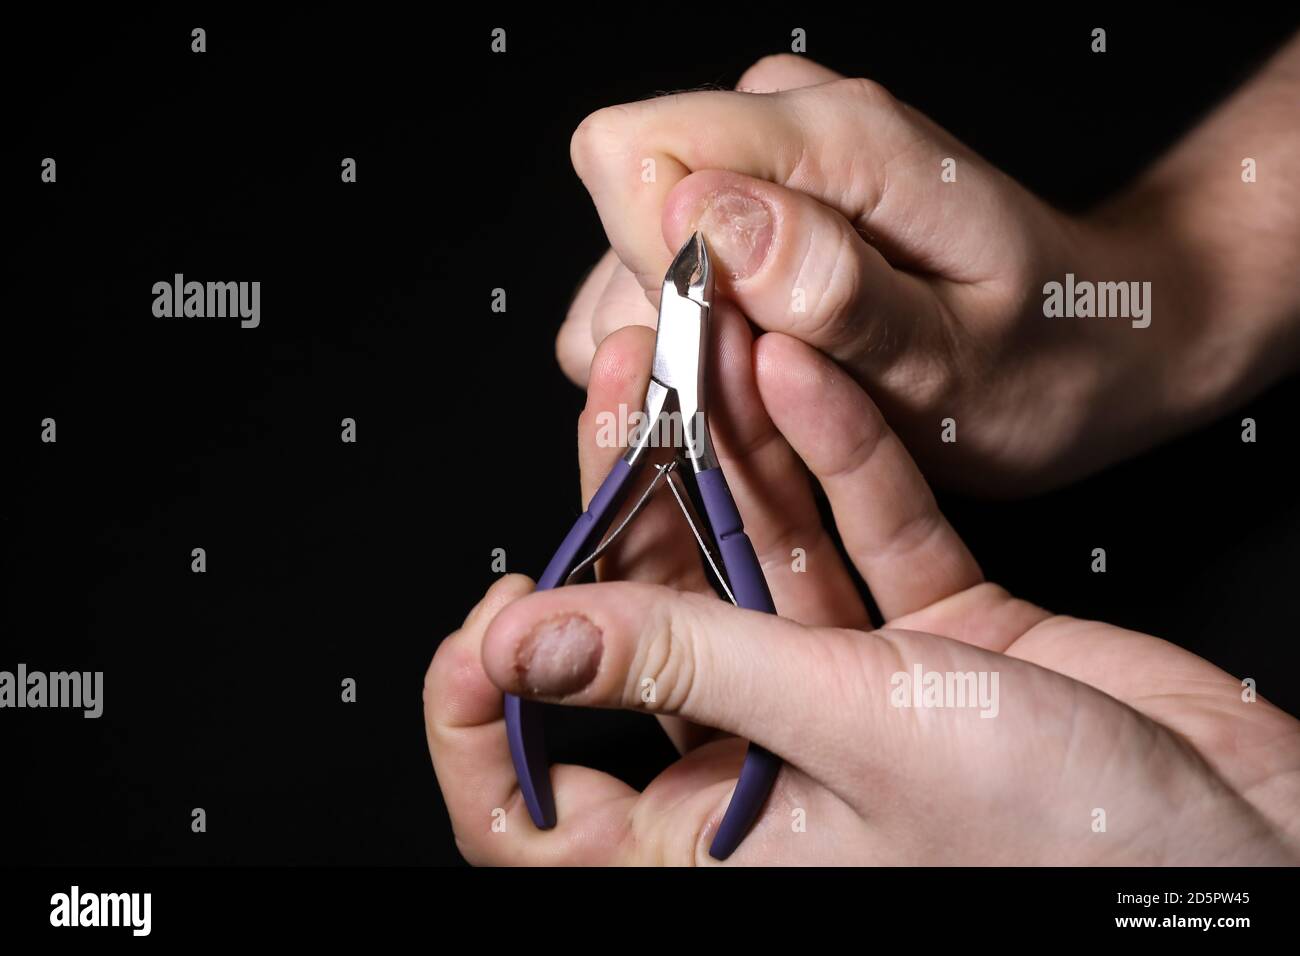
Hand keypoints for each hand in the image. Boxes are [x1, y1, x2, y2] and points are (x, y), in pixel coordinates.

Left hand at [425, 324, 1299, 863]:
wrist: (1248, 840)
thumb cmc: (1066, 844)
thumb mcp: (852, 740)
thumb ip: (689, 668)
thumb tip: (523, 644)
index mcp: (721, 839)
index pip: (543, 804)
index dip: (487, 715)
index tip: (484, 617)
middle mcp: (770, 768)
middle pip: (653, 623)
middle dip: (629, 500)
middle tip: (613, 388)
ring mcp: (850, 694)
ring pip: (757, 558)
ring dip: (731, 450)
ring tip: (696, 342)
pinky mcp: (933, 637)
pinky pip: (866, 535)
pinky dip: (841, 458)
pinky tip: (802, 375)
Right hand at [558, 47, 1299, 494]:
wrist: (1091, 339)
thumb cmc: (1041, 362)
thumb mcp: (954, 359)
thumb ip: (831, 288)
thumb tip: (698, 217)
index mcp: (839, 137)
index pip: (635, 155)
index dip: (658, 273)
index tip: (735, 351)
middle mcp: (787, 122)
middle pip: (622, 206)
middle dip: (674, 321)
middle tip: (777, 390)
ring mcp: (764, 163)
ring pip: (630, 253)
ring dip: (685, 343)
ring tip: (788, 390)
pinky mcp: (749, 208)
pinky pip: (658, 276)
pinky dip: (698, 343)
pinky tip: (772, 376)